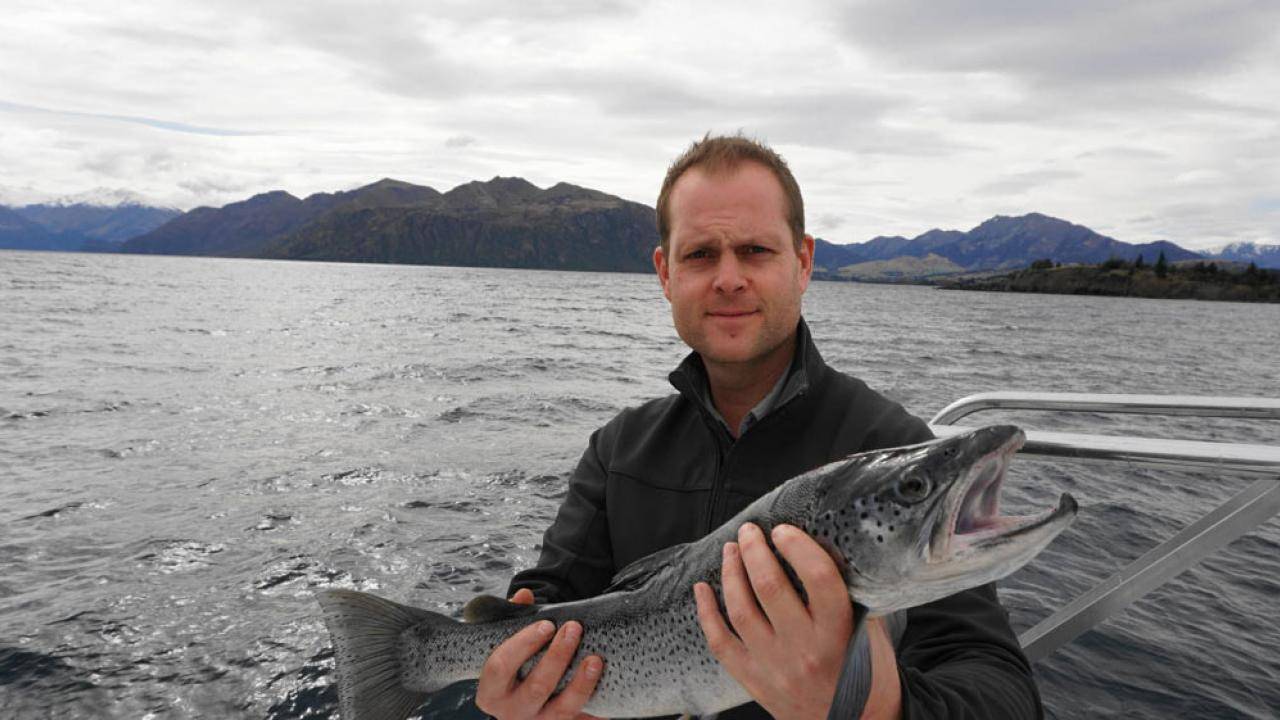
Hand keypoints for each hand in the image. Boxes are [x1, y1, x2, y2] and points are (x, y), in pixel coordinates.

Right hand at [474, 588, 604, 719]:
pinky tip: (610, 690)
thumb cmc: (516, 669)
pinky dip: (596, 712)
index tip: (547, 624)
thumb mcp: (507, 647)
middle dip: (557, 656)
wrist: (522, 708)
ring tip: (595, 659)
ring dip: (580, 684)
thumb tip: (524, 595)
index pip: (500, 666)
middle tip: (574, 628)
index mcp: (492, 691)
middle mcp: (512, 712)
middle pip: (536, 687)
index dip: (523, 644)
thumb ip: (514, 620)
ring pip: (561, 710)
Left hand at [694, 523, 901, 719]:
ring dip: (731, 574)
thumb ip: (853, 596)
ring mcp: (774, 666)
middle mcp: (804, 650)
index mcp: (838, 634)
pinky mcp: (753, 679)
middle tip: (749, 531)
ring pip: (740, 610)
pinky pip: (720, 643)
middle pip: (770, 588)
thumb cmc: (867, 674)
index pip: (820, 580)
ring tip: (730, 551)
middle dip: (755, 551)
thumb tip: (830, 550)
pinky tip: (702, 589)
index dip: (799, 548)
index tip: (784, 530)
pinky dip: (706, 613)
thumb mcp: (872, 633)